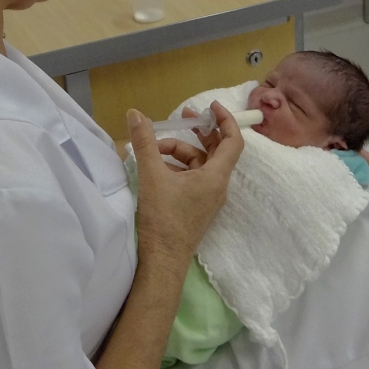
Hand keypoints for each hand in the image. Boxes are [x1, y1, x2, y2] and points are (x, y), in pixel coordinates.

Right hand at [128, 102, 242, 268]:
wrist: (162, 261)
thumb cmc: (163, 219)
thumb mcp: (152, 176)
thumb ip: (145, 142)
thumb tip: (136, 114)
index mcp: (215, 177)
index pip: (233, 141)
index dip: (225, 120)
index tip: (211, 106)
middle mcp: (217, 186)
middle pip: (216, 150)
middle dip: (199, 132)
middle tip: (181, 118)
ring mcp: (208, 198)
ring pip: (199, 164)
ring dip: (180, 151)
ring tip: (154, 149)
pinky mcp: (197, 206)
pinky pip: (192, 177)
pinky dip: (177, 167)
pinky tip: (156, 167)